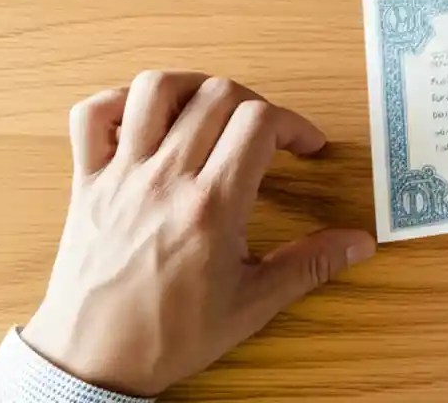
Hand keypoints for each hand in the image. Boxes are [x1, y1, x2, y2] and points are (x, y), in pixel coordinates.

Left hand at [21, 71, 375, 396]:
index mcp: (211, 207)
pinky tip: (146, 121)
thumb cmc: (170, 335)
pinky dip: (118, 101)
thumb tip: (360, 242)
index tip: (306, 147)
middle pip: (217, 94)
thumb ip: (309, 265)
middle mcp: (165, 179)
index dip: (294, 124)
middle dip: (255, 103)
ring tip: (211, 109)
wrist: (94, 360)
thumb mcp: (252, 305)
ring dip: (192, 86)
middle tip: (266, 135)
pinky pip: (91, 114)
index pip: (260, 123)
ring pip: (154, 89)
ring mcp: (121, 175)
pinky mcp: (87, 180)